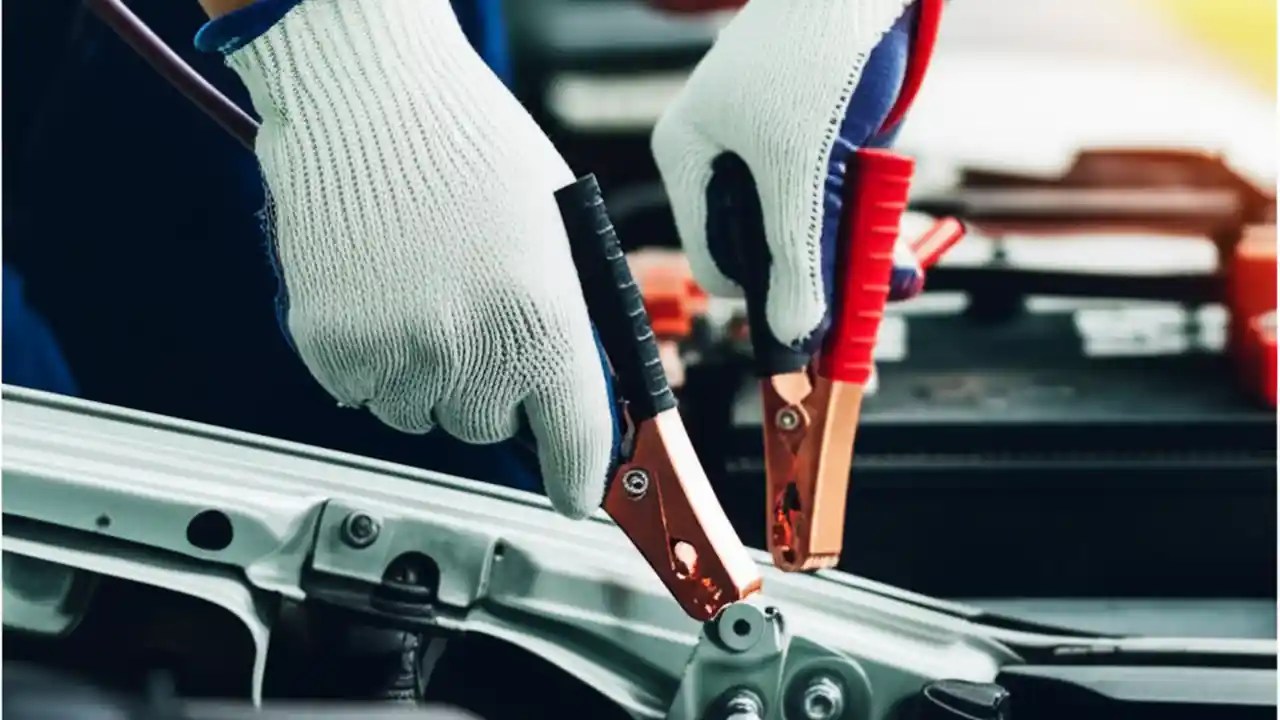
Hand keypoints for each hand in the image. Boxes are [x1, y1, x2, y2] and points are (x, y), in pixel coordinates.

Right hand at [224, 0, 613, 517]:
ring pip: (417, 413)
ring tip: (418, 293)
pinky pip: (358, 390)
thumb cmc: (465, 144)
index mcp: (543, 318)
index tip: (574, 493)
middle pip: (487, 429)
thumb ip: (565, 320)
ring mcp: (393, 351)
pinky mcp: (330, 344)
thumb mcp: (554, 233)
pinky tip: (376, 293)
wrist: (367, 97)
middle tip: (473, 323)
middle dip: (487, 391)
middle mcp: (470, 348)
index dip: (576, 476)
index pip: (574, 440)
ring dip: (423, 376)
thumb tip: (575, 385)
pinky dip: (369, 359)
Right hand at [653, 0, 923, 348]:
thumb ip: (798, 252)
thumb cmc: (819, 43)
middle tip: (872, 294)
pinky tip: (896, 239)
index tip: (816, 328)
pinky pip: (836, 203)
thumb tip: (796, 331)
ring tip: (897, 265)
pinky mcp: (814, 143)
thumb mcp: (803, 164)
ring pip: (809, 231)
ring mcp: (771, 151)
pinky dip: (867, 222)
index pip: (717, 263)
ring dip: (854, 254)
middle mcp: (725, 159)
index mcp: (691, 158)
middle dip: (823, 277)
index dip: (766, 298)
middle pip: (768, 251)